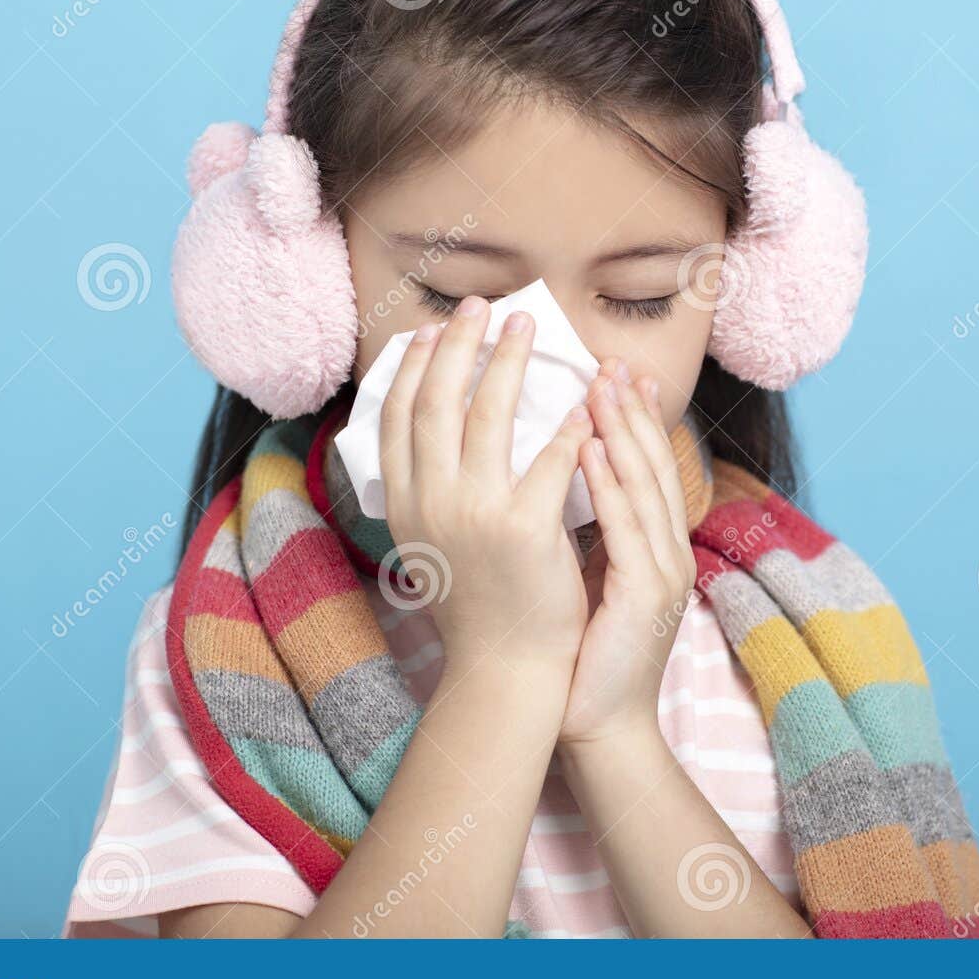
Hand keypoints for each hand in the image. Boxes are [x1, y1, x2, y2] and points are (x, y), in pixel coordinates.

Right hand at [378, 296, 594, 681]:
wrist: (506, 670)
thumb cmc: (478, 605)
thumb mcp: (430, 545)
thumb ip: (426, 490)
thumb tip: (431, 428)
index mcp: (401, 505)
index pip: (395, 417)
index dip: (411, 367)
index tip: (429, 332)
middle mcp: (428, 503)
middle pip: (436, 401)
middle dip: (458, 346)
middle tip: (481, 309)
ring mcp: (474, 515)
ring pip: (488, 415)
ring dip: (509, 363)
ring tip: (529, 330)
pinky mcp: (524, 529)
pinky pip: (549, 460)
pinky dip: (567, 427)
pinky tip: (583, 402)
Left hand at [558, 356, 697, 746]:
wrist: (599, 723)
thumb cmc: (585, 651)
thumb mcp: (589, 575)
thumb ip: (584, 527)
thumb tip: (557, 474)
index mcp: (655, 546)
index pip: (645, 467)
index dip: (633, 417)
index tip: (613, 371)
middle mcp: (668, 551)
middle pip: (653, 464)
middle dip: (632, 408)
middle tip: (610, 358)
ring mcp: (663, 572)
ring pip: (646, 484)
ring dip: (623, 429)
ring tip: (600, 382)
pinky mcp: (647, 595)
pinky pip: (626, 527)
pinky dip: (609, 481)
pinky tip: (588, 445)